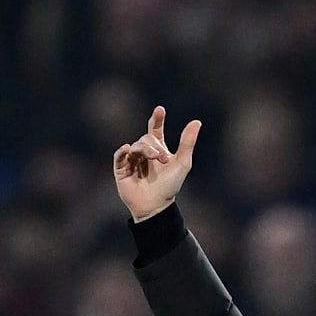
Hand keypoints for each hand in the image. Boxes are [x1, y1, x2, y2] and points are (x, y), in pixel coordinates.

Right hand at [113, 106, 201, 222]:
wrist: (157, 206)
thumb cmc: (170, 186)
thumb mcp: (182, 163)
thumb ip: (188, 142)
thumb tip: (197, 122)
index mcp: (158, 150)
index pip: (155, 130)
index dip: (157, 119)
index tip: (160, 109)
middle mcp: (144, 153)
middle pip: (146, 138)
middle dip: (154, 145)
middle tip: (163, 158)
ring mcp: (132, 161)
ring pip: (135, 146)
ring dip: (145, 150)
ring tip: (154, 158)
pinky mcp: (121, 170)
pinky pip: (119, 156)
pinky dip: (123, 152)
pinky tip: (128, 149)